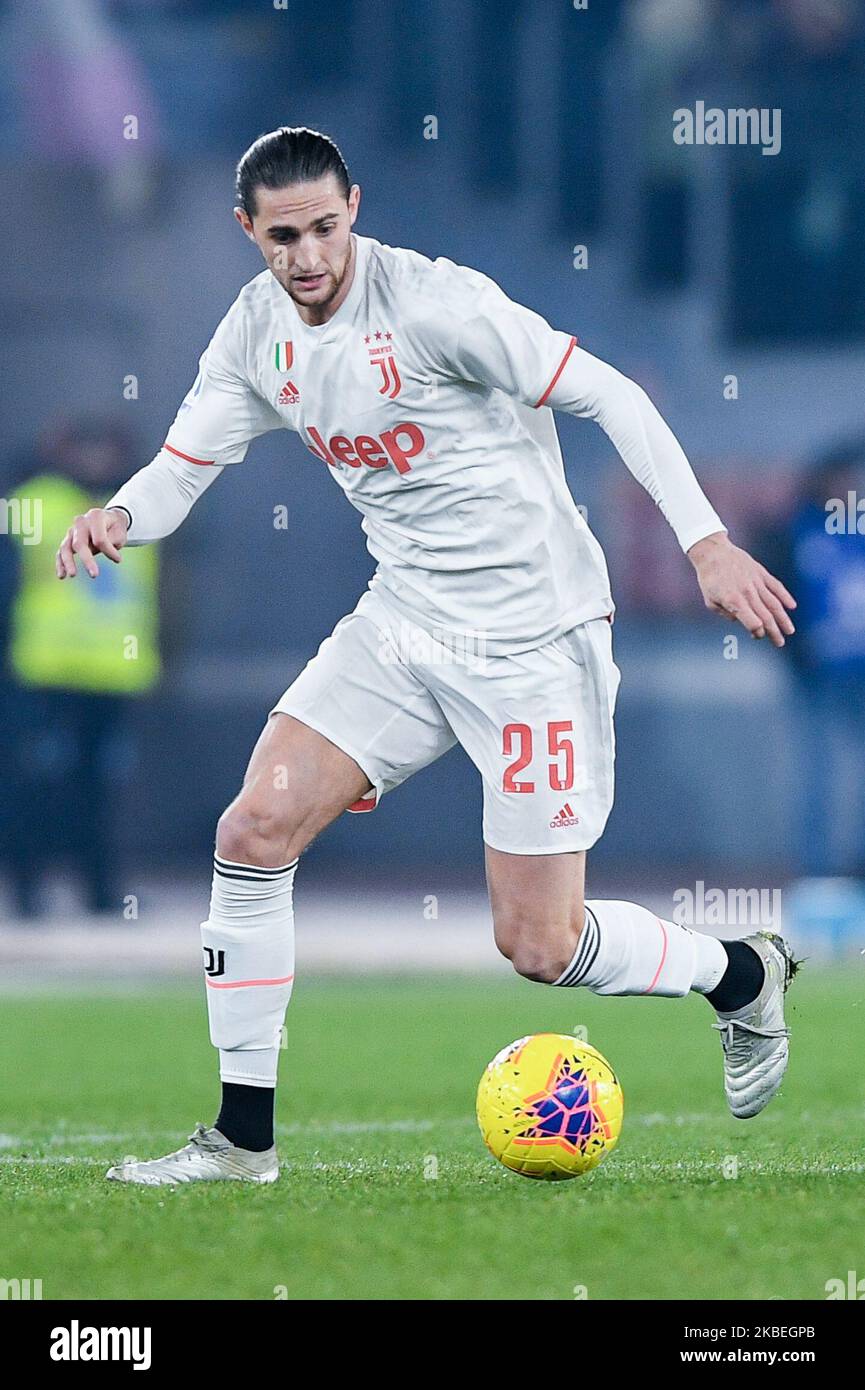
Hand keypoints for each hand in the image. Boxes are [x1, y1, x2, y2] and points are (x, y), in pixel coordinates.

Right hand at [56, 507, 129, 579]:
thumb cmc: (115, 528)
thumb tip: (99, 551)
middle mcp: (81, 521)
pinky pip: (61, 551)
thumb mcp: (120, 534)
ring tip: (72, 575)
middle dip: (87, 560)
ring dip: (68, 562)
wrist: (109, 520)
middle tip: (94, 575)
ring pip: (66, 547)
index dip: (109, 551)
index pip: (99, 538)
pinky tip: (62, 576)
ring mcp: (72, 530)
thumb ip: (110, 542)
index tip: (118, 559)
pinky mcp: (68, 539)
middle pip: (80, 543)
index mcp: (96, 516)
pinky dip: (60, 563)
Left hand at [688, 531, 795, 647]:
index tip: (756, 635)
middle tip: (780, 643)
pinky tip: (792, 606)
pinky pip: (776, 586)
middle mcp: (748, 593)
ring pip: (774, 603)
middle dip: (774, 632)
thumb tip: (739, 621)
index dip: (757, 632)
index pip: (752, 622)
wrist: (713, 552)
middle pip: (766, 616)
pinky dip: (785, 596)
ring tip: (790, 630)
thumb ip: (725, 614)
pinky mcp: (761, 573)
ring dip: (783, 619)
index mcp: (734, 601)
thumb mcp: (710, 601)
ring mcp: (756, 582)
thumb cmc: (709, 579)